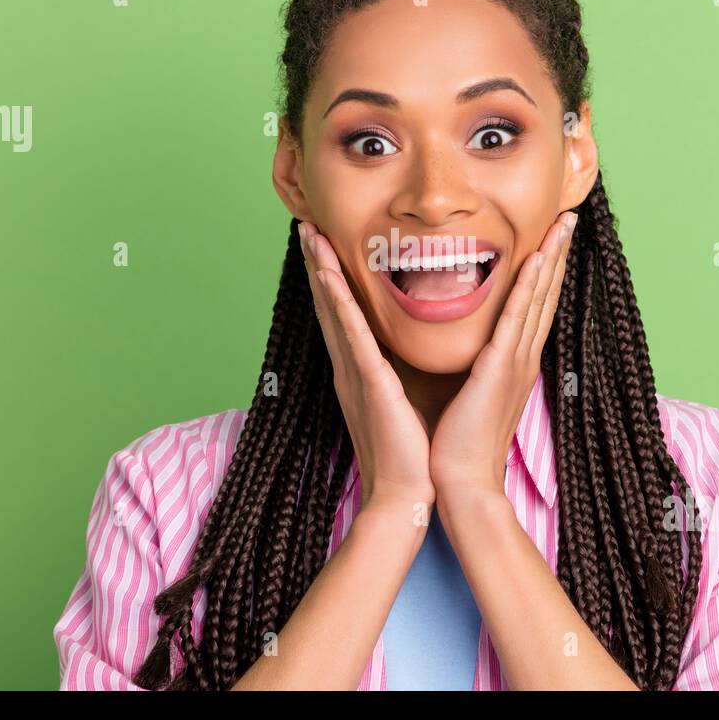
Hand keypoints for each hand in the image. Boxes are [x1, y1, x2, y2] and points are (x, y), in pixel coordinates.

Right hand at [298, 220, 435, 513]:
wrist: (406, 495)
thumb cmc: (412, 452)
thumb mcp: (405, 399)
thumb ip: (400, 370)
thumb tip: (410, 347)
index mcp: (361, 370)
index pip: (342, 313)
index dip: (330, 276)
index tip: (324, 241)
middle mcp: (350, 366)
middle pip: (329, 304)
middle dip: (316, 263)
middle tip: (306, 224)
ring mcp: (354, 373)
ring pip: (333, 310)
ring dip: (320, 271)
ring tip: (309, 235)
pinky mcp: (368, 383)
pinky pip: (351, 334)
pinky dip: (338, 302)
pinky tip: (329, 276)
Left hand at [429, 210, 577, 502]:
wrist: (460, 483)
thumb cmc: (457, 444)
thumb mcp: (468, 394)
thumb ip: (474, 366)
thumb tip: (468, 348)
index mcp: (513, 363)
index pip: (534, 306)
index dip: (546, 271)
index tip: (552, 238)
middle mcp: (521, 358)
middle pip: (546, 295)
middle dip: (558, 254)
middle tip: (569, 216)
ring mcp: (515, 362)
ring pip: (538, 298)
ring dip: (551, 258)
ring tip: (564, 223)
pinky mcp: (499, 370)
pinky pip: (517, 319)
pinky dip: (530, 287)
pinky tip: (538, 259)